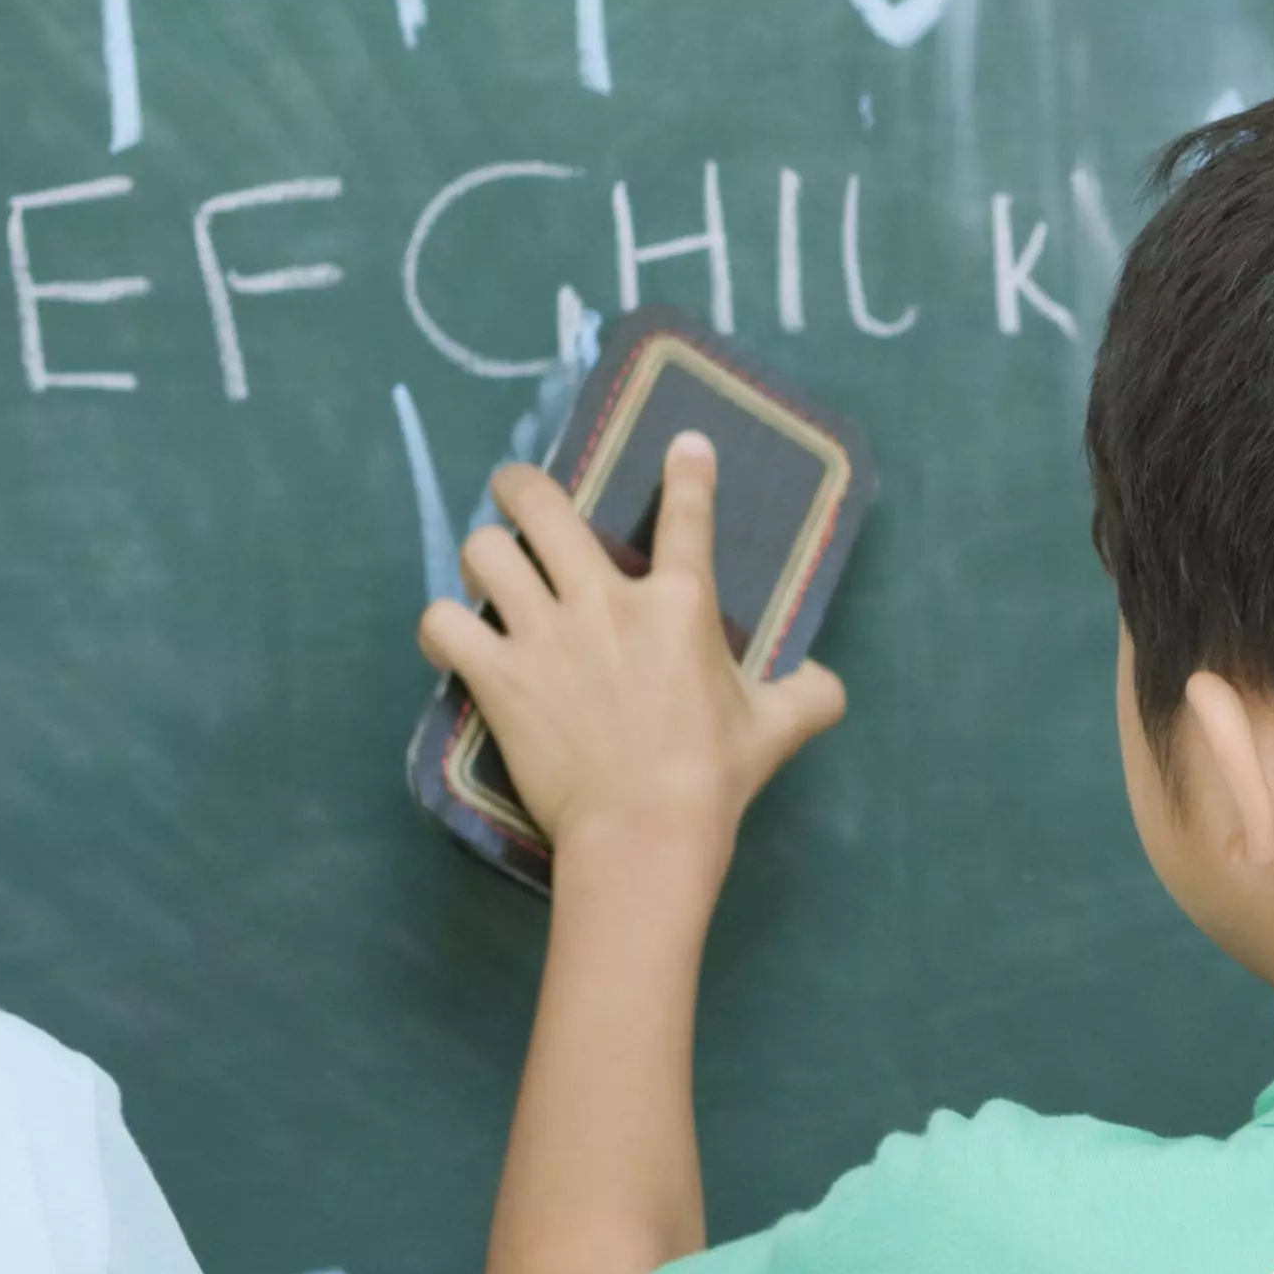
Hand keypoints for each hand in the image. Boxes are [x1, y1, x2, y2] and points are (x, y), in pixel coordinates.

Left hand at [418, 437, 846, 861]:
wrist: (645, 830)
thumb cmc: (714, 778)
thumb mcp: (778, 730)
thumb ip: (809, 695)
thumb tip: (830, 685)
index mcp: (679, 603)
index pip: (689, 516)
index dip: (687, 471)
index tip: (683, 444)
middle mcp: (604, 600)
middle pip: (542, 507)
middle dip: (518, 487)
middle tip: (514, 493)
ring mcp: (545, 634)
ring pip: (485, 552)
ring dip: (482, 556)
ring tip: (486, 573)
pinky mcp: (499, 677)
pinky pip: (445, 624)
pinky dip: (442, 625)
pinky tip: (450, 637)